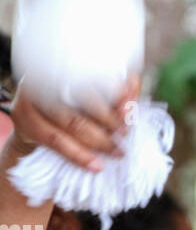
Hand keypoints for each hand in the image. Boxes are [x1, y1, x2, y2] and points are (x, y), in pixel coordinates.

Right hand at [3, 72, 141, 171]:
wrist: (32, 130)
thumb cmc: (67, 110)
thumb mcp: (88, 99)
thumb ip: (111, 92)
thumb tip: (134, 84)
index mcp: (62, 64)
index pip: (93, 75)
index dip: (116, 91)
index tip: (130, 107)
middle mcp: (44, 76)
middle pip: (85, 99)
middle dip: (111, 119)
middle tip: (125, 133)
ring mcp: (31, 98)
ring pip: (73, 123)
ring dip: (101, 140)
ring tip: (117, 151)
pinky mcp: (25, 122)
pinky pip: (57, 141)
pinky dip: (80, 156)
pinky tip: (96, 165)